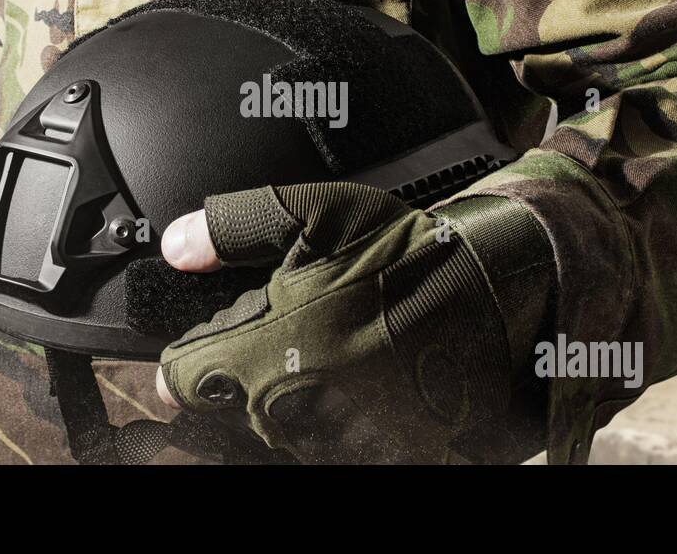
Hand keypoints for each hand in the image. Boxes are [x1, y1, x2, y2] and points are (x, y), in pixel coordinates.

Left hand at [154, 182, 552, 463]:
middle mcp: (292, 411)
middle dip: (248, 374)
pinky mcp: (376, 462)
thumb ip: (235, 227)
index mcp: (265, 352)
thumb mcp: (319, 214)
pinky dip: (335, 422)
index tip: (215, 339)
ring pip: (275, 432)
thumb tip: (176, 247)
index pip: (181, 379)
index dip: (192, 355)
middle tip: (296, 337)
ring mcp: (334, 445)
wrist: (500, 299)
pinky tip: (363, 386)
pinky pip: (327, 448)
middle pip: (228, 409)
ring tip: (337, 357)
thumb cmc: (410, 257)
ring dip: (292, 400)